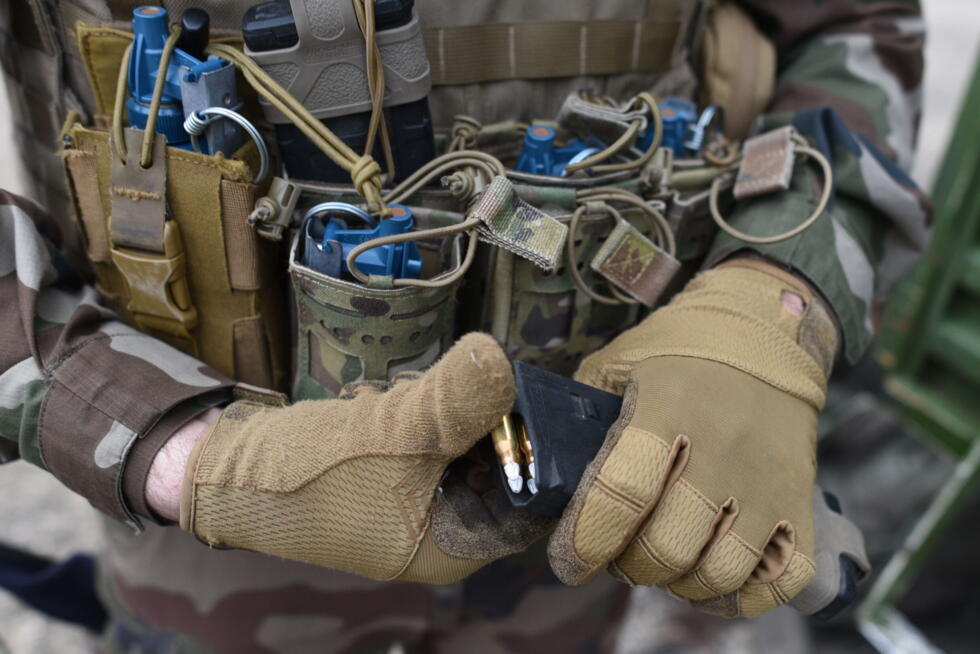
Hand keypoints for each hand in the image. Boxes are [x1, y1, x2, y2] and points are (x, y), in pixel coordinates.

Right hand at [179, 333, 548, 582]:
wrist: (225, 470)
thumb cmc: (311, 473)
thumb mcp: (393, 434)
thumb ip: (456, 400)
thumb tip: (504, 359)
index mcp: (453, 547)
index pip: (529, 505)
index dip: (535, 450)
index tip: (528, 396)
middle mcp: (440, 531)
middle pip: (496, 466)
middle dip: (472, 419)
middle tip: (444, 390)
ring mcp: (412, 502)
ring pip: (458, 442)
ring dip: (433, 408)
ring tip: (391, 399)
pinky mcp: (389, 473)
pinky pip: (424, 436)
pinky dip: (407, 411)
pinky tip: (373, 401)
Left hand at [547, 259, 837, 616]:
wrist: (766, 331)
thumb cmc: (676, 351)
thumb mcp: (617, 364)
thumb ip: (580, 419)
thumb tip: (544, 485)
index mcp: (666, 407)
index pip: (620, 492)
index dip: (585, 541)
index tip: (568, 561)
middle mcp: (721, 448)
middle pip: (665, 547)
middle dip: (628, 566)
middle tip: (619, 553)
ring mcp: (766, 480)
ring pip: (717, 573)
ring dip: (677, 583)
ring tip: (663, 560)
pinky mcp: (800, 502)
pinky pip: (776, 583)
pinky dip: (735, 596)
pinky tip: (710, 572)